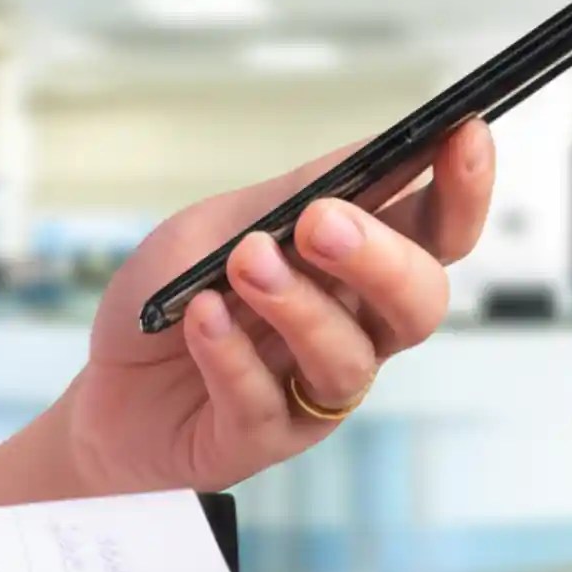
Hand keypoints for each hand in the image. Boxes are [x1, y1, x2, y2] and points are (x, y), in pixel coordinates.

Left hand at [0, 121, 494, 506]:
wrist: (106, 387)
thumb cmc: (173, 298)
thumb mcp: (219, 224)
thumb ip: (292, 196)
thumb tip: (375, 150)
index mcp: (355, 268)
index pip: (435, 229)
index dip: (463, 187)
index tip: (465, 134)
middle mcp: (353, 328)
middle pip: (419, 301)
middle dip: (381, 257)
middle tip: (322, 224)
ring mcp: (315, 390)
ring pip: (350, 359)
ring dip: (298, 305)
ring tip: (244, 265)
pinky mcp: (267, 436)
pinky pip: (264, 400)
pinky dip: (230, 354)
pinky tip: (200, 318)